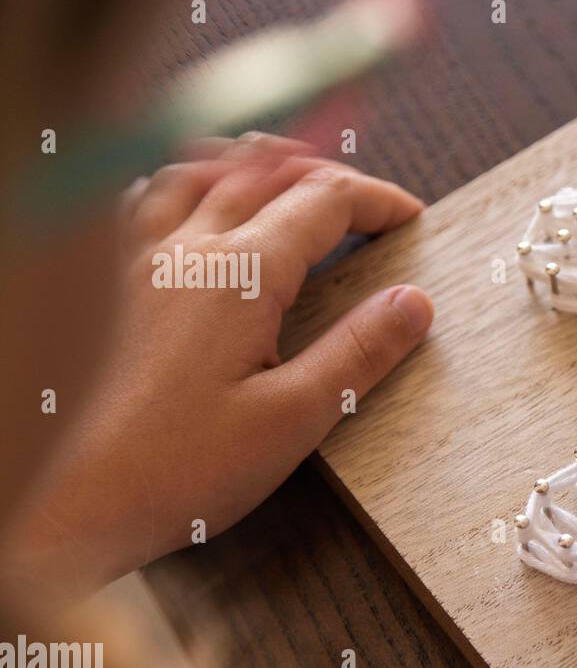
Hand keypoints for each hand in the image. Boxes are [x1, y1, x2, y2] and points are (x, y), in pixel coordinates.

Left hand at [5, 132, 430, 596]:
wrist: (71, 502)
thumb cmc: (176, 470)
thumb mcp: (293, 419)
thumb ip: (358, 354)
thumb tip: (413, 303)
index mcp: (239, 276)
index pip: (325, 203)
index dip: (377, 201)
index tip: (409, 217)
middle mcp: (184, 250)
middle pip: (265, 172)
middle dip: (326, 175)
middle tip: (364, 203)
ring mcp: (135, 259)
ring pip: (200, 171)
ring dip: (254, 165)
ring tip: (288, 176)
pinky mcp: (107, 283)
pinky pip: (144, 199)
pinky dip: (186, 183)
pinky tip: (194, 202)